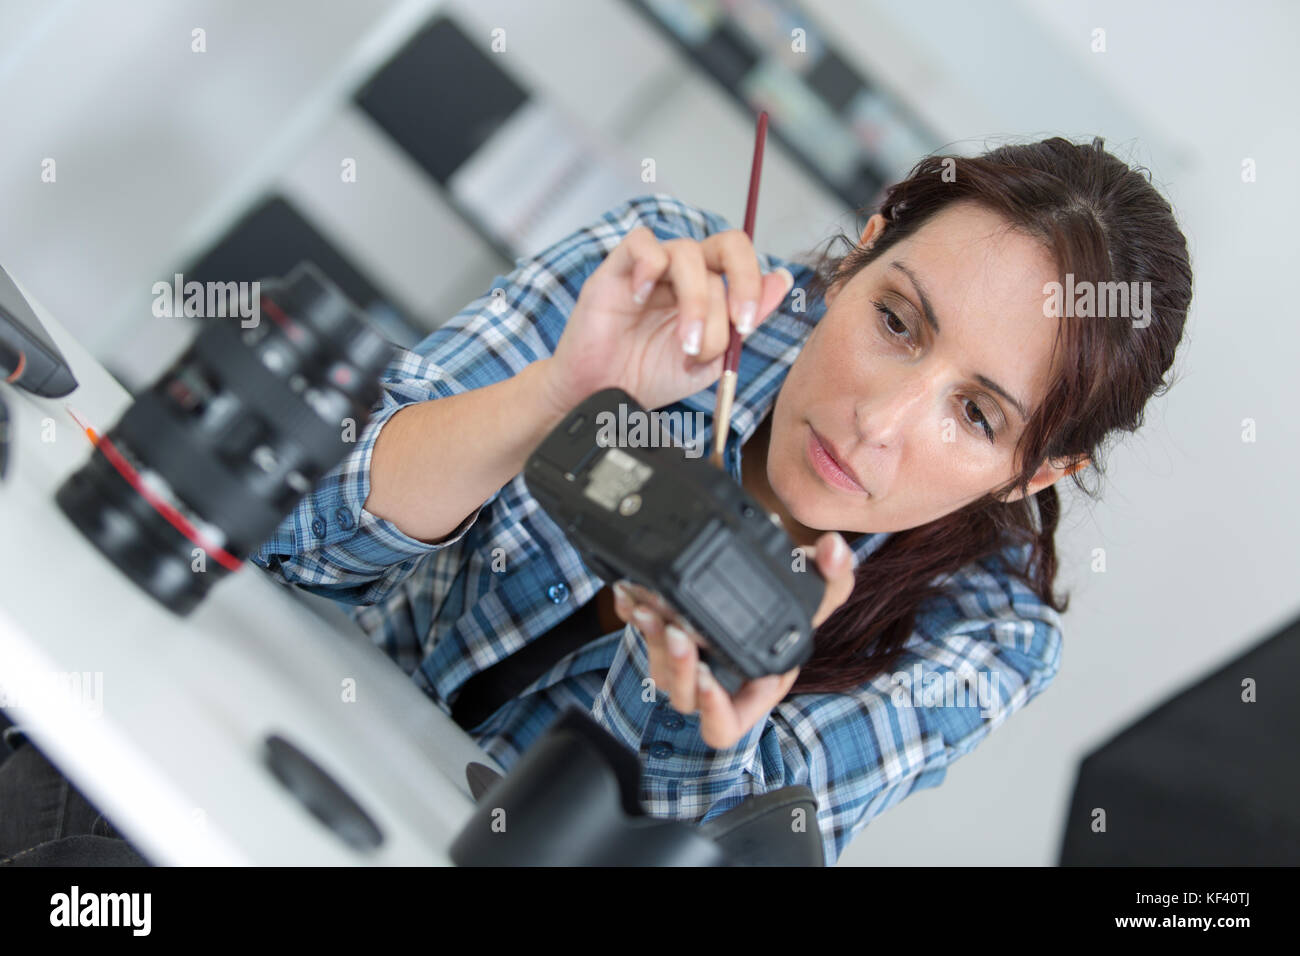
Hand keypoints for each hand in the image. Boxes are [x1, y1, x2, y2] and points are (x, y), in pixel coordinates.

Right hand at [542, 226, 794, 414]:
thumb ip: (743, 321)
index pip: (742, 260)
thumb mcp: (711, 359)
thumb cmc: (649, 375)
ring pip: (688, 254)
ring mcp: (651, 268)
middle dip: (741, 284)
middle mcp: (684, 272)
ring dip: (695, 303)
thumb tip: (781, 280)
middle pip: (727, 244)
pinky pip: (641, 243)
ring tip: (685, 345)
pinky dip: (649, 267)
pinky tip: (643, 299)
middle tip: (737, 323)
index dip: (754, 283)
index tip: (748, 325)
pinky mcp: (616, 268)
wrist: (602, 396)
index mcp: (709, 287)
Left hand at [610, 530, 856, 748]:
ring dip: (651, 641)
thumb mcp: (823, 590)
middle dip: (677, 667)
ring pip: (659, 671)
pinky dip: (633, 617)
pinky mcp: (668, 636)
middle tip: (677, 631)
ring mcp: (691, 661)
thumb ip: (834, 576)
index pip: (726, 724)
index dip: (713, 711)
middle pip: (684, 698)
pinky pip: (642, 637)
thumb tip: (835, 550)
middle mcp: (719, 681)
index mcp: (755, 686)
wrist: (773, 582)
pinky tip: (630, 594)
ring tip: (650, 607)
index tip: (709, 679)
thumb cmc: (799, 601)